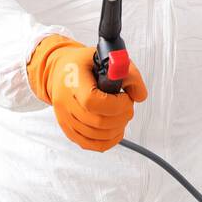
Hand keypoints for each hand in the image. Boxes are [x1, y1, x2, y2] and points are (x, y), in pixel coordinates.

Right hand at [27, 35, 146, 151]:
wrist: (61, 71)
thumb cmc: (84, 63)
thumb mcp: (107, 57)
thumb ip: (128, 73)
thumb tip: (140, 95)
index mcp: (74, 79)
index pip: (92, 101)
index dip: (115, 104)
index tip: (125, 97)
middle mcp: (66, 101)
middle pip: (97, 122)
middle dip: (121, 116)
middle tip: (128, 106)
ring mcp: (65, 117)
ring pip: (94, 136)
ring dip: (116, 128)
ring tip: (122, 115)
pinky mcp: (68, 129)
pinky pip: (88, 144)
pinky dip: (107, 141)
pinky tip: (116, 130)